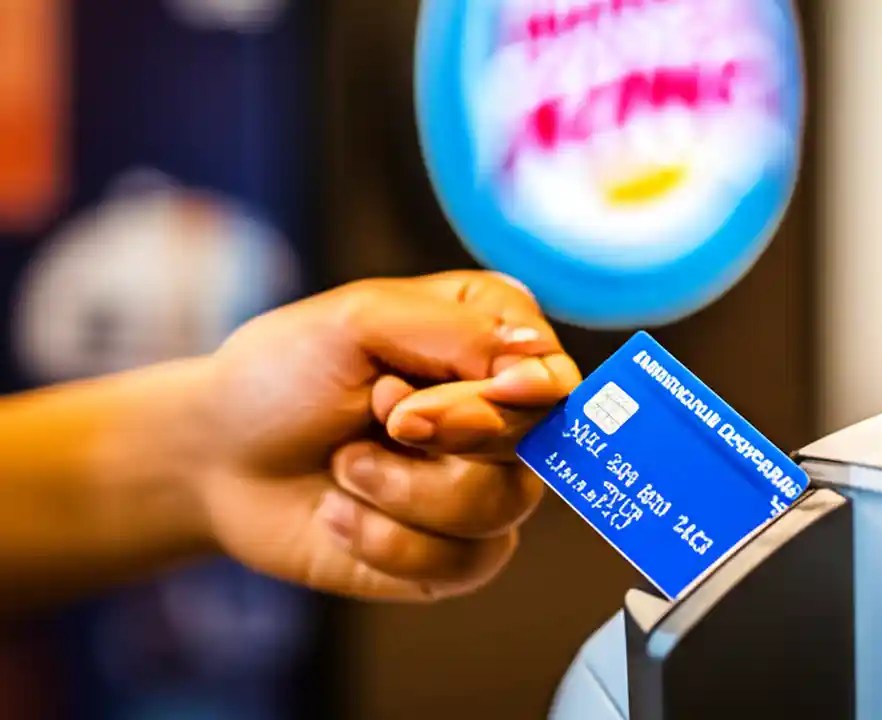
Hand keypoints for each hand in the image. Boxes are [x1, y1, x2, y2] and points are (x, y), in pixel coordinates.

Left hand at [193, 271, 579, 601]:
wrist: (214, 460)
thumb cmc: (283, 375)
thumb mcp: (360, 319)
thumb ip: (457, 332)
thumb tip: (539, 369)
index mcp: (489, 342)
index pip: (553, 372)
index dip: (530, 391)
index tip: (496, 390)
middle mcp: (498, 416)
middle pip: (537, 442)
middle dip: (451, 433)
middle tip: (383, 418)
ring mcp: (481, 487)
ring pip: (500, 507)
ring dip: (404, 490)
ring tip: (345, 466)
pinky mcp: (456, 553)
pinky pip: (467, 563)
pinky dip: (389, 542)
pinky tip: (341, 516)